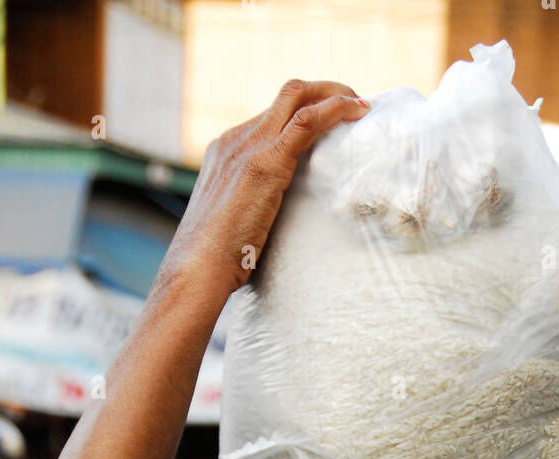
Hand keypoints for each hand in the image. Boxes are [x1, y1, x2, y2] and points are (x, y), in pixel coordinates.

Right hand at [162, 79, 368, 301]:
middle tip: (355, 105)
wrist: (197, 267)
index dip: (305, 112)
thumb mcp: (234, 222)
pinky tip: (357, 113)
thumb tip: (270, 224)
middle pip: (287, 95)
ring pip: (298, 97)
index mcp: (225, 150)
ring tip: (361, 106)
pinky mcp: (266, 163)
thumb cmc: (216, 259)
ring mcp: (249, 147)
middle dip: (325, 91)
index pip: (271, 116)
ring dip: (335, 95)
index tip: (331, 123)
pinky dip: (335, 110)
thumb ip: (251, 208)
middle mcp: (236, 139)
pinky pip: (306, 122)